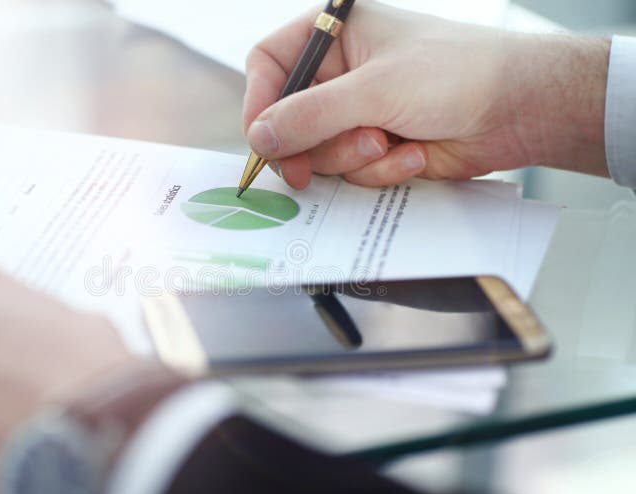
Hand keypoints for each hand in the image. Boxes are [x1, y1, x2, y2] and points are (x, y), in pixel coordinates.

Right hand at [243, 3, 609, 188]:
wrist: (519, 109)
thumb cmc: (455, 74)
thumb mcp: (374, 90)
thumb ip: (309, 115)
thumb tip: (258, 138)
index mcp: (334, 38)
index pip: (269, 65)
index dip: (259, 103)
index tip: (264, 140)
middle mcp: (340, 75)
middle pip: (288, 120)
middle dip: (316, 143)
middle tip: (328, 158)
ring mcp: (357, 114)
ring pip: (319, 153)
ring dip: (353, 158)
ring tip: (391, 142)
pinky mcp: (377, 148)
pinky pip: (351, 172)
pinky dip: (379, 170)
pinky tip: (413, 154)